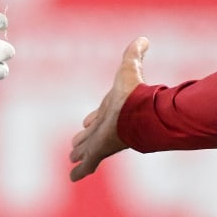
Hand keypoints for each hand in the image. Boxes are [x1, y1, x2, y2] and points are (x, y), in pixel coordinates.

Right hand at [68, 37, 148, 180]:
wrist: (141, 114)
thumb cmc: (134, 92)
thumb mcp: (129, 67)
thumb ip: (134, 53)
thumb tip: (144, 38)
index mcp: (111, 110)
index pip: (99, 117)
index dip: (94, 119)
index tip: (88, 122)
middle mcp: (105, 126)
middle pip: (92, 134)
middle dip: (84, 139)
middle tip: (76, 144)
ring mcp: (101, 140)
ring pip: (87, 149)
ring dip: (80, 153)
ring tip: (73, 157)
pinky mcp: (99, 152)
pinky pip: (87, 164)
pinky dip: (80, 171)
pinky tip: (73, 178)